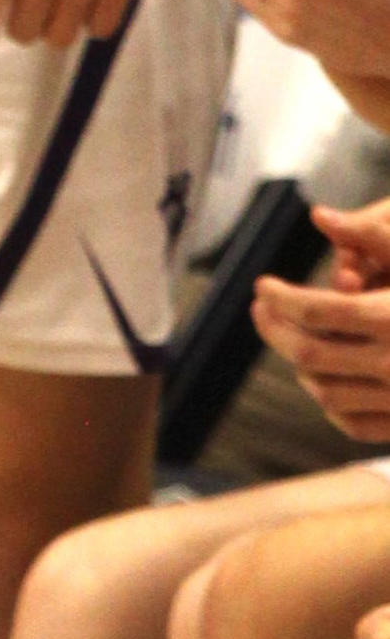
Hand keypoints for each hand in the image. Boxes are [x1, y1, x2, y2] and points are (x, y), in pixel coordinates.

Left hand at [255, 226, 389, 436]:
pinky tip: (322, 377)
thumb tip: (320, 215)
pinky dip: (329, 403)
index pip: (317, 311)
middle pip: (310, 354)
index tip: (264, 286)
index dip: (281, 298)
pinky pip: (354, 423)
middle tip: (263, 309)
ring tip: (289, 337)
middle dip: (275, 330)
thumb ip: (374, 234)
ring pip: (325, 393)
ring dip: (299, 366)